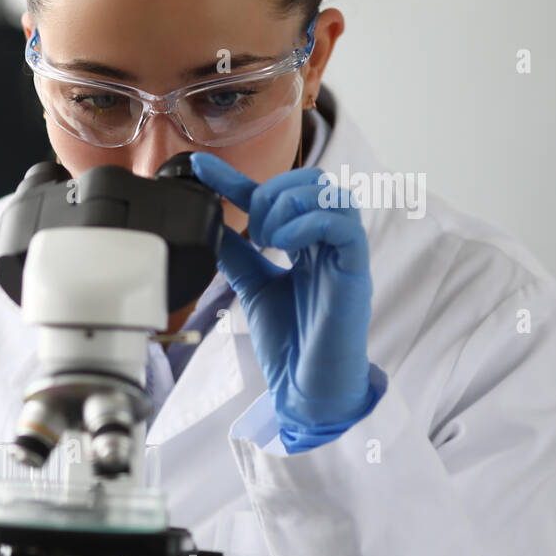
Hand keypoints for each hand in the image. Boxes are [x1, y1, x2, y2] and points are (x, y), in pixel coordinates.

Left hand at [189, 153, 381, 451]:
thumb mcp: (254, 288)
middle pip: (310, 182)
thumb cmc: (291, 343)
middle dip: (271, 193)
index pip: (274, 197)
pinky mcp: (356, 271)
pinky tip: (284, 246)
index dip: (235, 177)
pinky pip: (343, 224)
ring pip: (330, 193)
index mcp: (307, 244)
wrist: (306, 389)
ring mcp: (344, 255)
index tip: (199, 167)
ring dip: (288, 206)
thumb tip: (214, 226)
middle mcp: (328, 243)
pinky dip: (307, 223)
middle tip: (254, 231)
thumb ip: (239, 255)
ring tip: (269, 239)